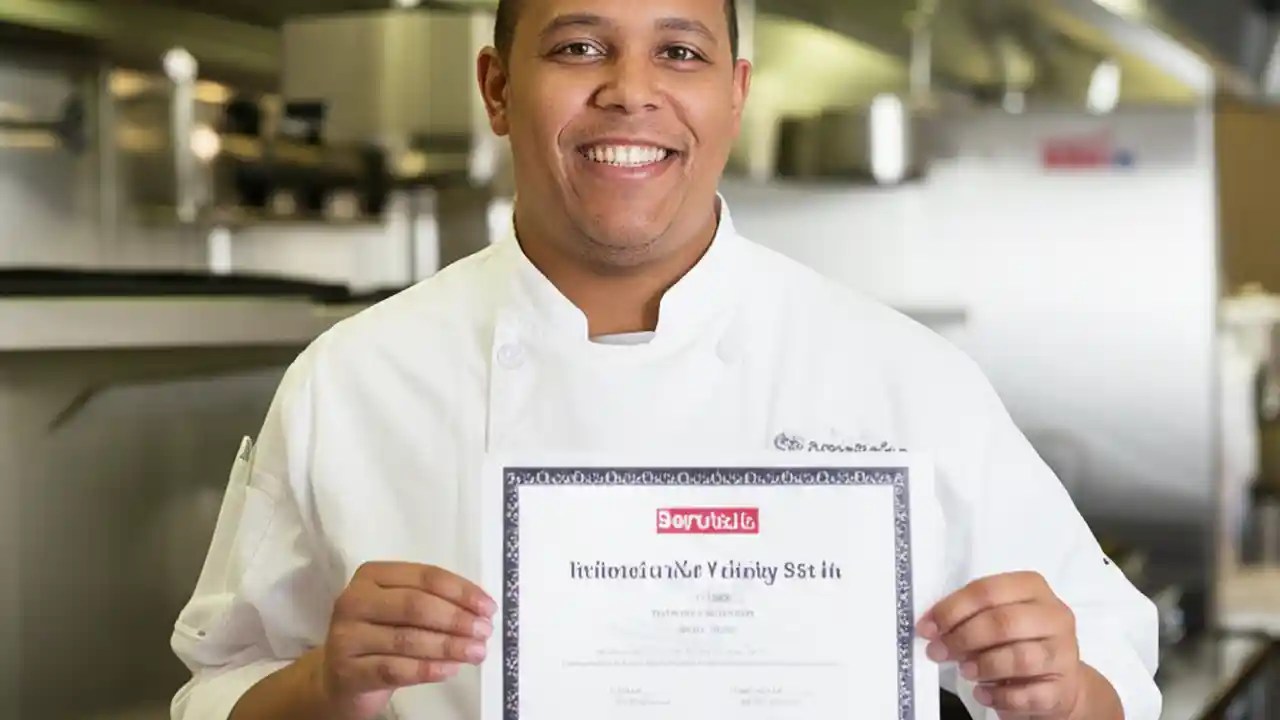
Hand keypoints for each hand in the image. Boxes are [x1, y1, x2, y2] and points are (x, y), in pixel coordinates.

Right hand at [317, 562, 496, 719]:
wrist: (340, 678)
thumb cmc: (380, 636)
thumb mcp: (400, 610)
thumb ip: (434, 602)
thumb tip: (480, 610)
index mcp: (372, 575)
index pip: (425, 577)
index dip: (461, 591)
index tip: (488, 608)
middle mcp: (354, 600)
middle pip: (416, 605)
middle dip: (456, 619)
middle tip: (484, 631)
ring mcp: (346, 636)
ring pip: (407, 639)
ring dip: (448, 646)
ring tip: (476, 652)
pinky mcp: (348, 670)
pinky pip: (395, 669)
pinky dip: (427, 669)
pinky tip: (450, 669)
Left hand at [917, 572, 1083, 718]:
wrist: (1057, 681)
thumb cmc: (1017, 641)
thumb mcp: (996, 617)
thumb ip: (969, 615)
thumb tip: (932, 626)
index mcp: (1033, 588)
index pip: (988, 590)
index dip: (953, 609)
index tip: (928, 627)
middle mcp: (1054, 617)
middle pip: (1004, 622)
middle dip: (963, 638)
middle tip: (939, 652)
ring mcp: (1063, 653)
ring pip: (1019, 658)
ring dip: (983, 666)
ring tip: (965, 671)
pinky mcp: (1063, 688)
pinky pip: (1028, 694)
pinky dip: (999, 696)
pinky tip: (983, 693)